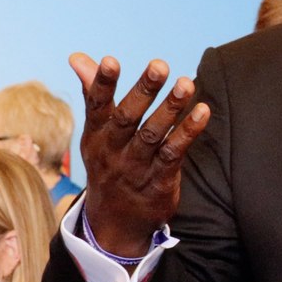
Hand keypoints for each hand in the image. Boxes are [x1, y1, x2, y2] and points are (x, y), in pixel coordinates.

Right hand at [69, 53, 209, 260]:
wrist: (116, 224)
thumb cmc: (109, 164)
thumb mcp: (97, 134)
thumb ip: (94, 95)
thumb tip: (78, 57)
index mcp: (96, 135)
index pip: (96, 106)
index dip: (102, 84)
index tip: (110, 60)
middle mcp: (113, 151)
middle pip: (127, 118)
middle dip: (144, 90)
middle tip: (160, 64)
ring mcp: (136, 168)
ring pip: (153, 135)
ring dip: (171, 108)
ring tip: (186, 83)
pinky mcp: (159, 182)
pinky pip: (174, 154)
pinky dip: (188, 133)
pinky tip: (203, 112)